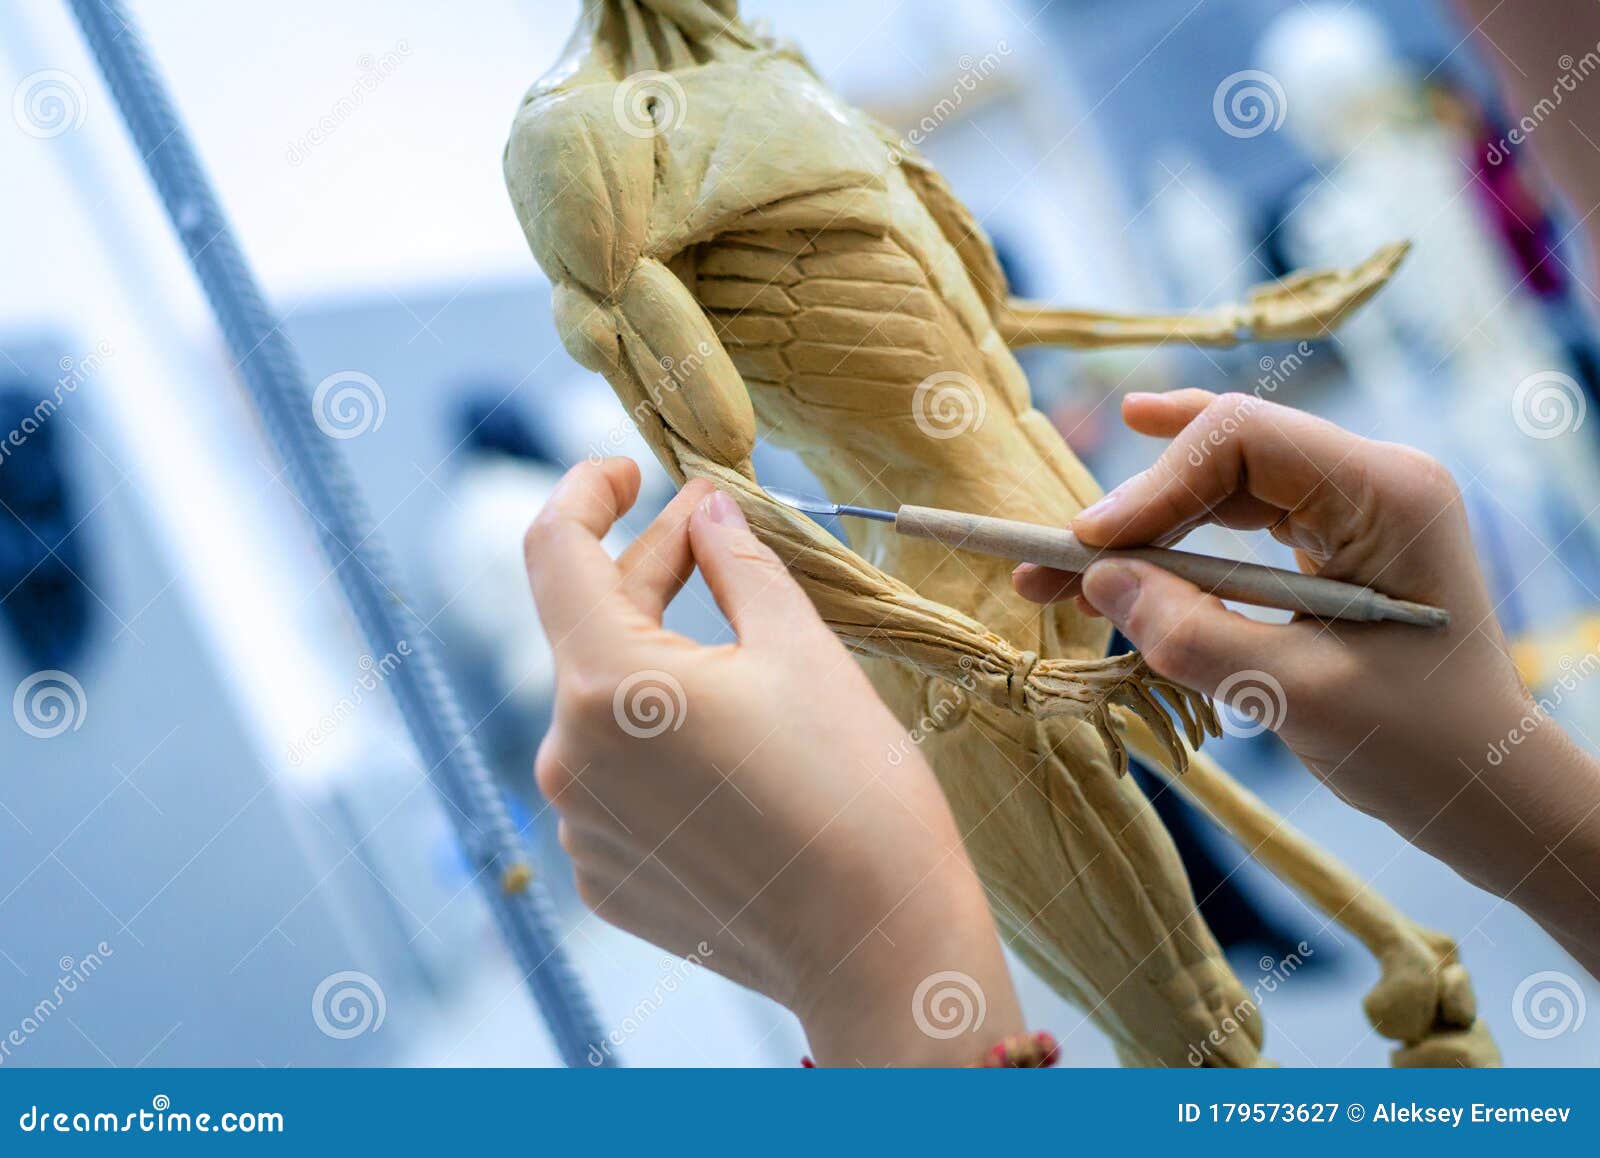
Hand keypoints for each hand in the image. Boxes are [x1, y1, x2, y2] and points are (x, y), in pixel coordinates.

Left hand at [525, 459, 1022, 1063]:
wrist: (877, 944)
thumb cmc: (853, 791)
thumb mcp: (799, 648)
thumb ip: (735, 559)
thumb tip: (704, 506)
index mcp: (606, 686)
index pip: (552, 549)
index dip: (586, 491)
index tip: (627, 469)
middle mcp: (567, 757)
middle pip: (586, 629)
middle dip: (648, 573)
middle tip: (712, 536)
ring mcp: (578, 825)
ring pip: (602, 705)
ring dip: (656, 662)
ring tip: (739, 653)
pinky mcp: (602, 874)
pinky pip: (614, 777)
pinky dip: (657, 741)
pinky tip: (731, 746)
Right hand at [1013, 390, 1599, 964]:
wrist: (1485, 791)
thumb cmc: (1419, 747)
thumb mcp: (1298, 697)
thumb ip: (1195, 635)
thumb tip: (1099, 579)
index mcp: (1386, 494)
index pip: (1243, 440)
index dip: (1153, 484)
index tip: (1086, 546)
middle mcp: (1372, 480)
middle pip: (1225, 452)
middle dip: (1133, 507)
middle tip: (1048, 561)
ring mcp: (1354, 507)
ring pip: (1222, 482)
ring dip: (1144, 526)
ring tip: (1063, 570)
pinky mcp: (1333, 541)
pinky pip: (1239, 517)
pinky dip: (1176, 542)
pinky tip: (1122, 540)